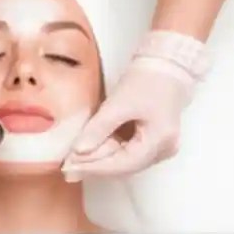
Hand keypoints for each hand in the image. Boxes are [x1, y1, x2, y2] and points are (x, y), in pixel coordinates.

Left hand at [61, 59, 195, 179]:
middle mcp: (164, 151)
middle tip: (68, 167)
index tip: (70, 168)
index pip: (124, 164)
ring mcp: (161, 148)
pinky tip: (92, 151)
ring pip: (126, 162)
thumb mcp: (119, 103)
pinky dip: (110, 151)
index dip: (95, 168)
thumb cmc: (146, 80)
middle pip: (126, 166)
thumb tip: (78, 152)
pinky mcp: (154, 142)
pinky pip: (129, 153)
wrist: (166, 66)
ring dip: (101, 160)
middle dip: (96, 166)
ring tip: (75, 160)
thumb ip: (99, 128)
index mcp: (160, 141)